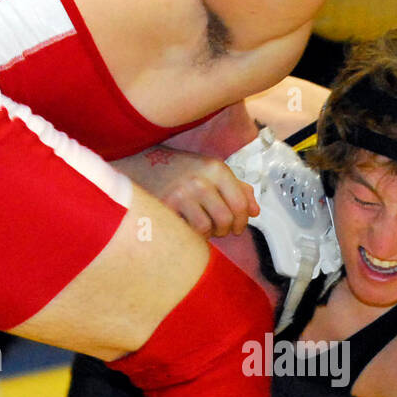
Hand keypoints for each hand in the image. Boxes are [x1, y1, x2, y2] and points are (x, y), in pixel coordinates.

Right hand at [143, 148, 259, 236]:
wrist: (141, 162)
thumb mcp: (211, 171)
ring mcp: (182, 194)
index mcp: (216, 169)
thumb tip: (255, 211)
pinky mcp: (166, 206)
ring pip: (207, 228)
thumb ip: (237, 188)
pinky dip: (192, 234)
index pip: (240, 204)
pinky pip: (188, 231)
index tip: (237, 227)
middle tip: (220, 230)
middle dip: (226, 230)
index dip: (242, 221)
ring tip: (204, 229)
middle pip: (226, 218)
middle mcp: (201, 180)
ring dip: (208, 234)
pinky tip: (189, 227)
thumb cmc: (180, 169)